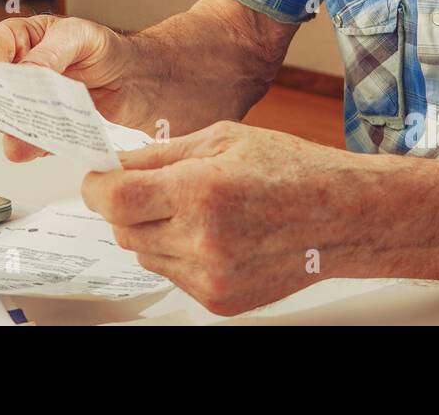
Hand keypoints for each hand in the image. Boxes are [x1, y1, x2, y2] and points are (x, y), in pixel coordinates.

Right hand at [0, 14, 145, 161]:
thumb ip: (49, 55)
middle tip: (8, 118)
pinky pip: (33, 139)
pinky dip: (40, 144)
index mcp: (20, 38)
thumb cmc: (106, 48)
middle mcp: (20, 70)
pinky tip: (51, 142)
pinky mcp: (45, 124)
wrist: (135, 78)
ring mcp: (30, 99)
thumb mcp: (78, 39)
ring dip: (18, 131)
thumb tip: (25, 74)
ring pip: (10, 120)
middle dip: (0, 105)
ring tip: (26, 141)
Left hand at [82, 120, 366, 315]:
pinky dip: (178, 252)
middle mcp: (203, 240)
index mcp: (202, 190)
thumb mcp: (222, 138)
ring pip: (143, 254)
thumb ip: (160, 154)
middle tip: (157, 186)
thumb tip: (114, 163)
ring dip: (153, 230)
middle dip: (127, 205)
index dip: (96, 186)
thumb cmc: (291, 169)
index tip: (98, 178)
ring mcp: (211, 276)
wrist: (342, 215)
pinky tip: (214, 233)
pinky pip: (171, 274)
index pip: (114, 199)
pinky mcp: (218, 300)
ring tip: (197, 208)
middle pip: (123, 229)